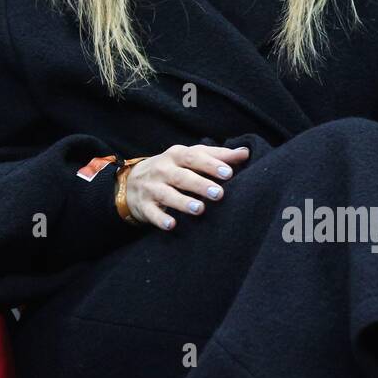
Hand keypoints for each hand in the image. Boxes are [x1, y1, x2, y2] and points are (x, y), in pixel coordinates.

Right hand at [125, 144, 249, 230]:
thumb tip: (245, 153)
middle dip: (200, 184)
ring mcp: (151, 188)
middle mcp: (162, 169)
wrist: (131, 182)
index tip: (228, 173)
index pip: (194, 157)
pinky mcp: (144, 206)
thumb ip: (217, 155)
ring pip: (166, 194)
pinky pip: (152, 213)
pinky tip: (172, 225)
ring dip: (182, 202)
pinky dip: (161, 219)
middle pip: (181, 176)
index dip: (210, 164)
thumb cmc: (171, 168)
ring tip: (199, 209)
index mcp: (176, 155)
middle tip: (218, 194)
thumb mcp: (190, 157)